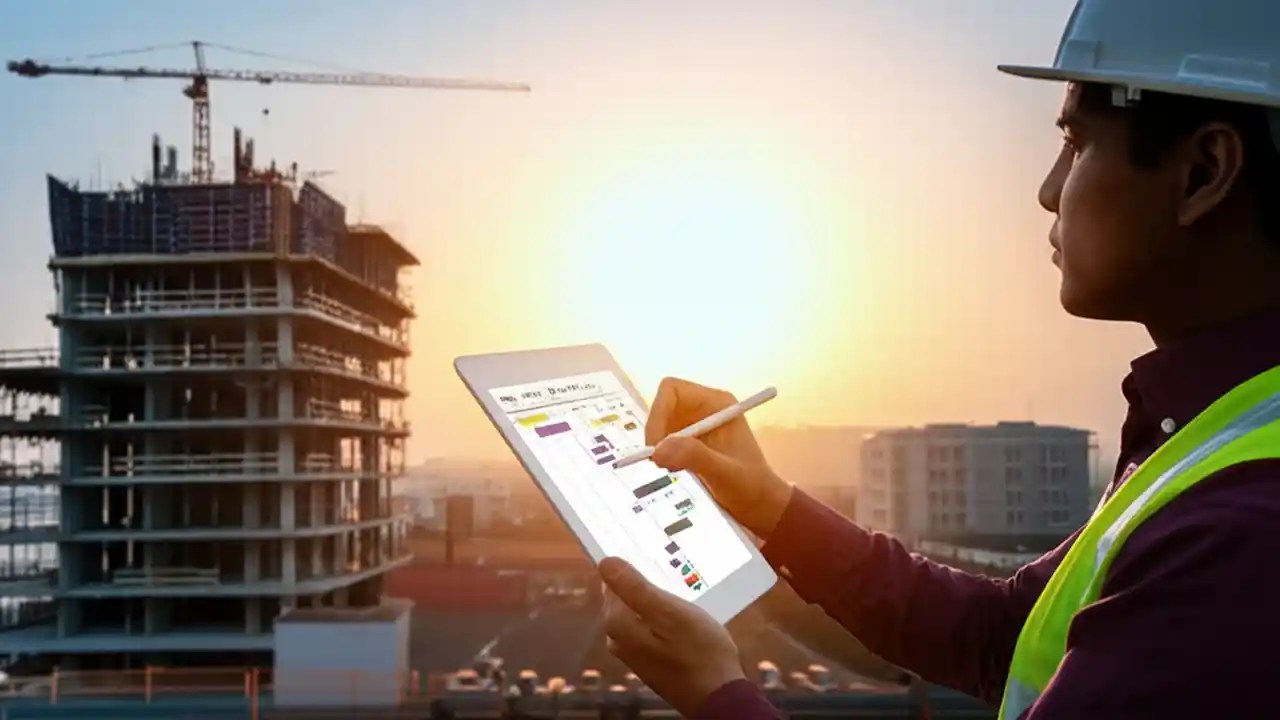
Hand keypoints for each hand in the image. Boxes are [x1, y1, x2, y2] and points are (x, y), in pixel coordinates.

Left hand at [600, 557, 744, 716]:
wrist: (718, 697)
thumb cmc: (698, 651)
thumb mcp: (669, 612)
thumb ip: (635, 588)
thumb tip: (604, 562)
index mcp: (617, 624)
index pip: (611, 582)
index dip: (630, 566)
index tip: (651, 553)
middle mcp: (617, 640)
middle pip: (623, 599)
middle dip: (642, 582)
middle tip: (670, 568)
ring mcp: (634, 654)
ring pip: (638, 614)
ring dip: (655, 600)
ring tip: (680, 587)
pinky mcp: (650, 662)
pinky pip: (649, 628)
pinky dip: (661, 618)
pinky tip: (682, 614)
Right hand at [647, 377, 792, 535]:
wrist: (761, 506)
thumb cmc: (750, 487)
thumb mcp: (723, 472)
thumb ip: (693, 456)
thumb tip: (658, 449)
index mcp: (716, 403)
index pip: (672, 390)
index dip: (657, 414)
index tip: (655, 446)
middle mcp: (705, 408)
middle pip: (663, 406)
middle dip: (657, 432)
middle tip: (660, 461)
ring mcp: (697, 423)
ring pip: (661, 423)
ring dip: (659, 445)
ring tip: (673, 468)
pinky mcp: (691, 440)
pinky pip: (665, 439)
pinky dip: (663, 454)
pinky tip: (677, 469)